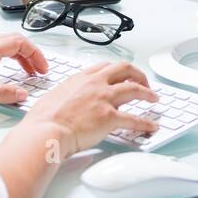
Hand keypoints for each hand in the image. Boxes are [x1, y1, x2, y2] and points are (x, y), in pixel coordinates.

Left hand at [0, 34, 48, 109]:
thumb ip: (0, 93)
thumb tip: (21, 93)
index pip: (18, 43)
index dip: (35, 55)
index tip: (42, 69)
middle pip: (13, 42)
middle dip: (30, 56)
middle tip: (39, 72)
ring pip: (2, 47)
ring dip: (18, 58)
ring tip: (26, 74)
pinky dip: (5, 61)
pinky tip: (4, 75)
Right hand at [21, 61, 157, 155]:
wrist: (47, 131)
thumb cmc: (44, 119)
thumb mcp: (53, 97)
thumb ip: (64, 95)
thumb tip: (64, 100)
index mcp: (81, 78)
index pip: (105, 67)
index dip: (117, 70)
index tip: (122, 75)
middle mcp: (95, 84)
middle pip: (125, 70)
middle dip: (138, 74)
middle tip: (144, 82)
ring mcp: (104, 99)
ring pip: (135, 89)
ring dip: (148, 93)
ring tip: (154, 98)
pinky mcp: (110, 117)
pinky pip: (134, 119)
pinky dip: (145, 123)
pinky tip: (151, 126)